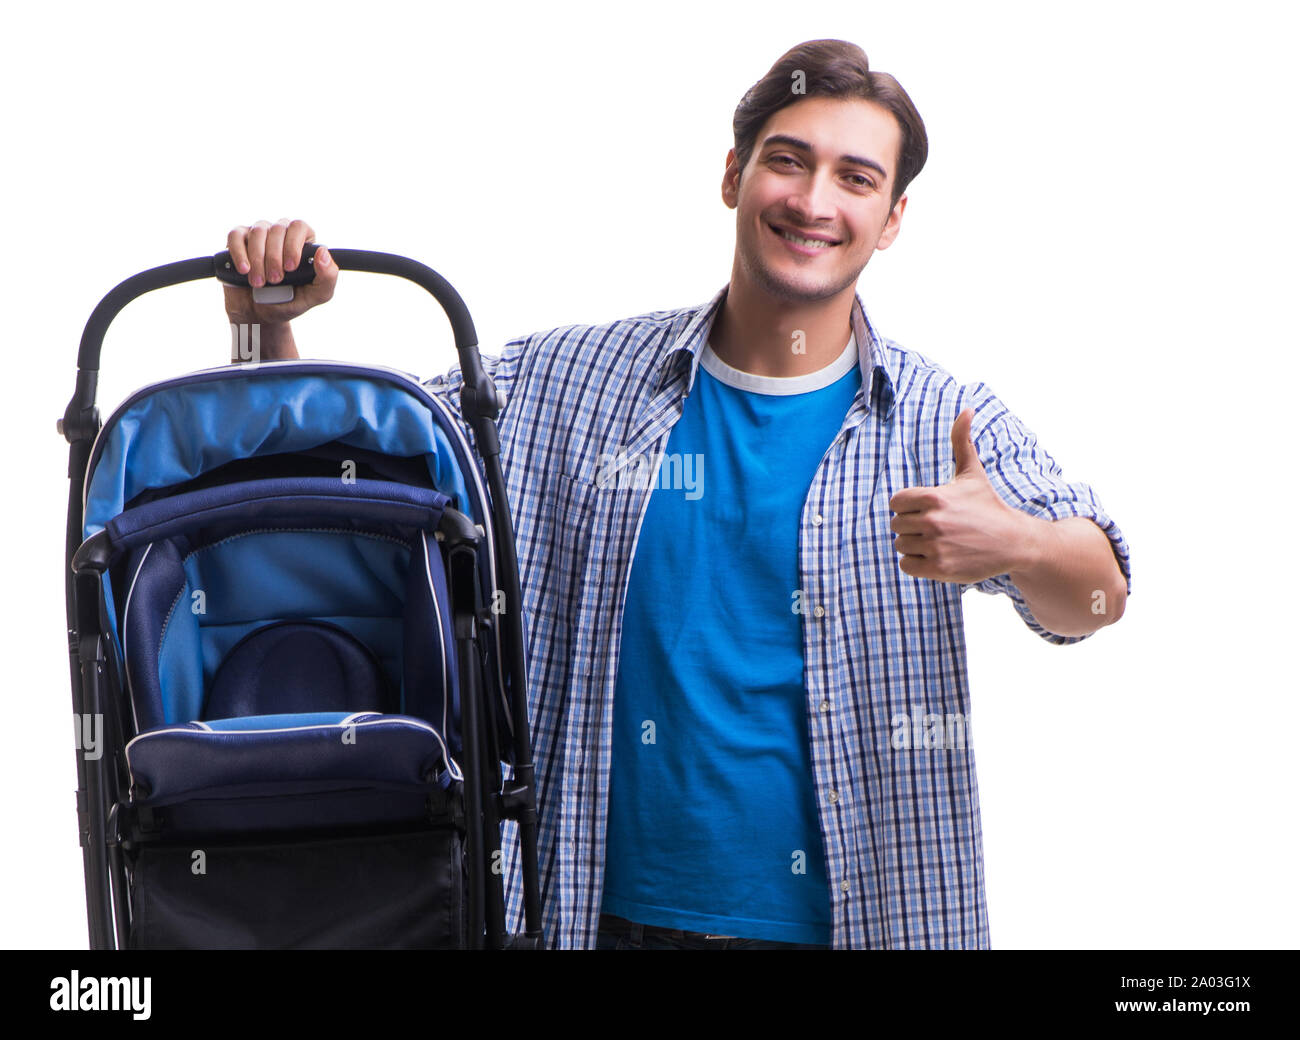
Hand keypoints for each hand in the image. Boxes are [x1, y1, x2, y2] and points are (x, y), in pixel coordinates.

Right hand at [223, 217, 337, 324]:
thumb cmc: (289, 302)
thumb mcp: (315, 296)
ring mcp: (259, 235)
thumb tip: (323, 253)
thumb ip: (328, 277)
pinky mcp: (238, 241)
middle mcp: (281, 234)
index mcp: (302, 242)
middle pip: (278, 229)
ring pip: (258, 231)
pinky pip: (235, 236)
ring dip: (258, 259)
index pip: (299, 227)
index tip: (290, 267)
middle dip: (275, 257)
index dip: (293, 244)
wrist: (260, 314)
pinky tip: (244, 270)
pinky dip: (239, 253)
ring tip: (260, 282)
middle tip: (275, 280)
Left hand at [888, 408, 1029, 582]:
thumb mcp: (972, 472)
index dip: (909, 507)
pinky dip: (917, 563)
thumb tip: (967, 409)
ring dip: (915, 545)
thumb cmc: (988, 505)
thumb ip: (961, 440)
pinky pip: (907, 566)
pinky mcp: (939, 569)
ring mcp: (935, 547)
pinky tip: (936, 556)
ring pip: (901, 545)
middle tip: (937, 527)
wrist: (1014, 541)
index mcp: (933, 497)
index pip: (896, 503)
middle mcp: (932, 522)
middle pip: (897, 525)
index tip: (928, 509)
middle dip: (912, 526)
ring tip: (939, 541)